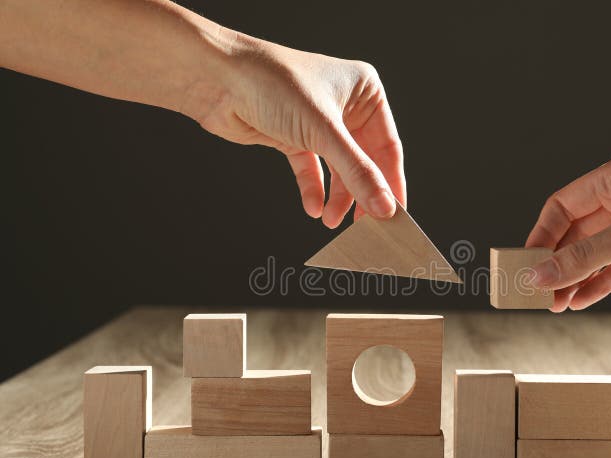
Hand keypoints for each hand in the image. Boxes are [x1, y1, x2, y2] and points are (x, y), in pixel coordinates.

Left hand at [194, 35, 404, 227]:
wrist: (215, 79)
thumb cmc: (271, 83)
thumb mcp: (324, 132)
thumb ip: (357, 173)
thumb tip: (384, 206)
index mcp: (365, 91)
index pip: (388, 147)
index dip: (391, 183)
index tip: (395, 214)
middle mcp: (345, 105)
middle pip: (364, 162)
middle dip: (360, 194)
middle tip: (363, 224)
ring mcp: (318, 122)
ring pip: (338, 170)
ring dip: (336, 197)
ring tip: (331, 220)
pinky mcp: (293, 137)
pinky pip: (311, 170)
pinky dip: (313, 190)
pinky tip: (313, 208)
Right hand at [525, 129, 610, 311]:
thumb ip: (584, 258)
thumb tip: (540, 274)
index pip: (561, 207)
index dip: (540, 235)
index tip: (524, 263)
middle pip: (574, 235)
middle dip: (555, 264)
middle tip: (535, 291)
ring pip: (594, 256)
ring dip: (574, 279)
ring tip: (553, 304)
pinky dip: (598, 286)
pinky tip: (580, 301)